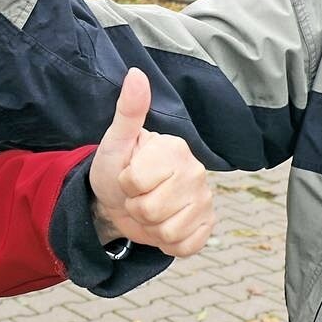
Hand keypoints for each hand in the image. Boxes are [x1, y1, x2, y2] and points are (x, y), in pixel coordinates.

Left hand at [88, 69, 214, 257]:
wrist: (118, 202)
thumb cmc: (116, 167)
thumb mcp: (115, 140)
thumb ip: (128, 110)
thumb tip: (136, 73)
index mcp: (175, 148)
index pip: (136, 182)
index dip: (125, 184)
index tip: (128, 175)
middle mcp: (196, 172)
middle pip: (152, 211)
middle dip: (136, 208)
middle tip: (137, 195)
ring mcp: (205, 200)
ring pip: (167, 232)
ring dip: (150, 227)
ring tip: (149, 210)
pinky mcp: (206, 225)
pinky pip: (185, 247)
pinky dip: (167, 244)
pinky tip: (163, 225)